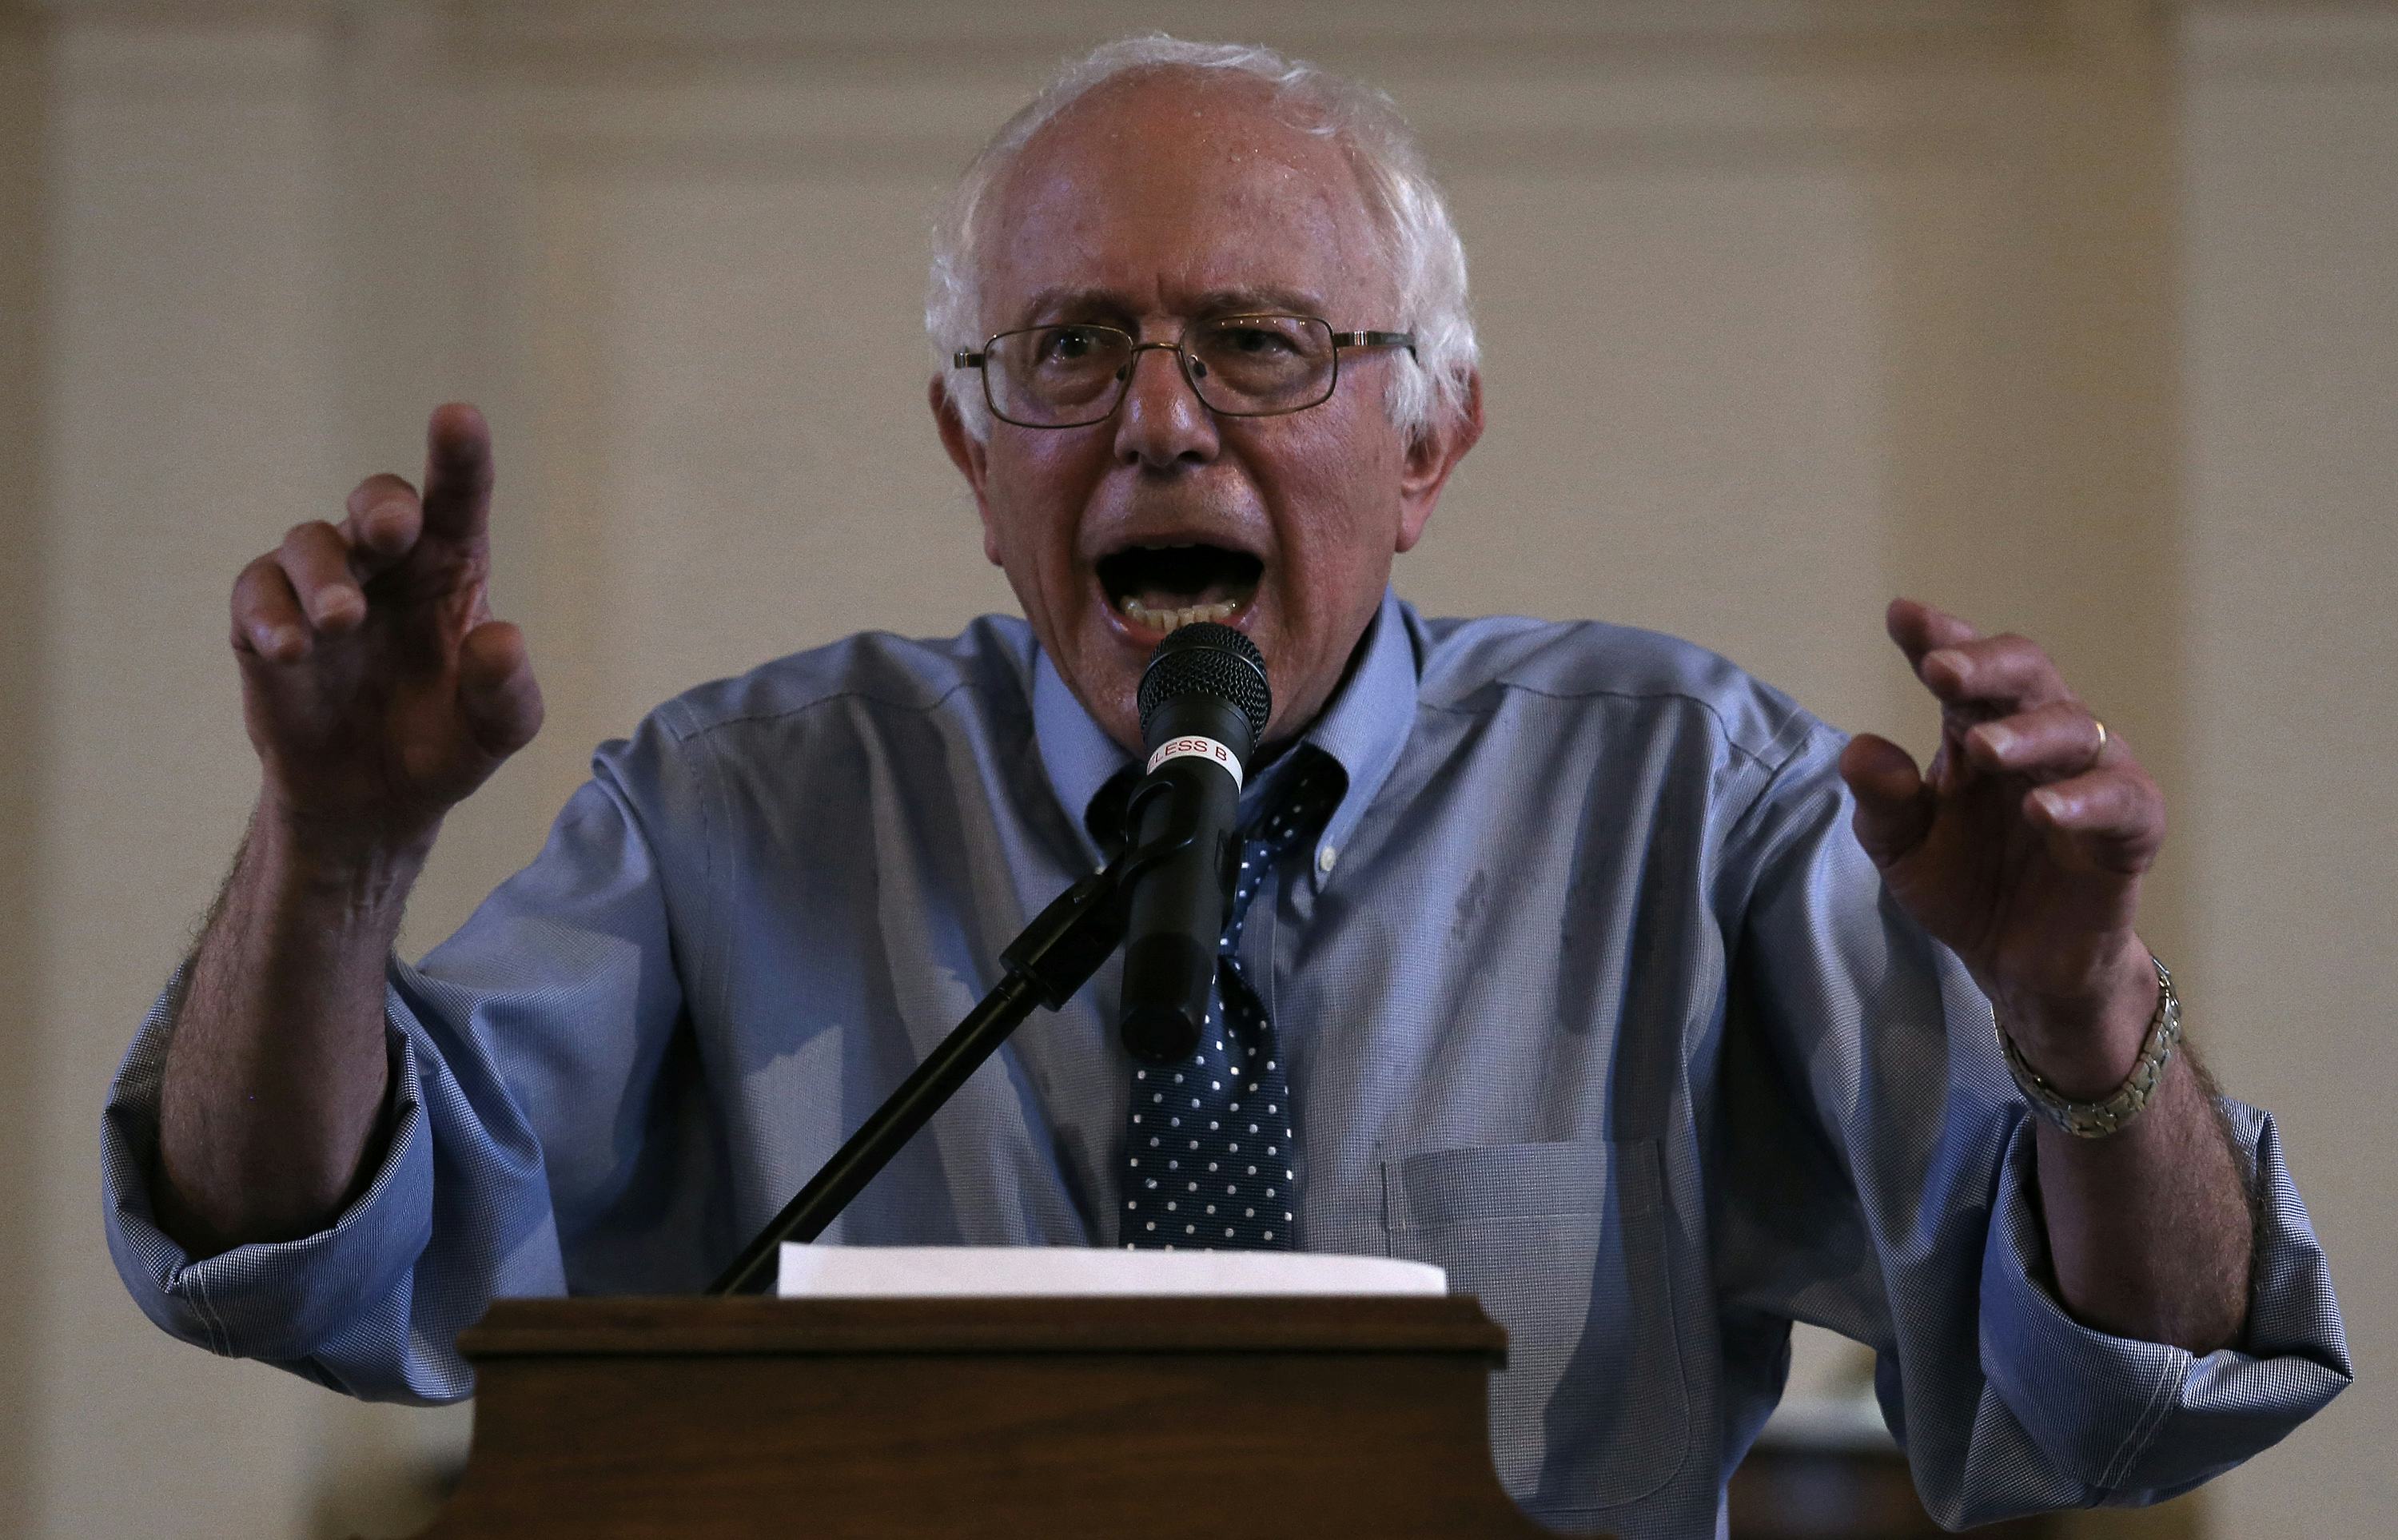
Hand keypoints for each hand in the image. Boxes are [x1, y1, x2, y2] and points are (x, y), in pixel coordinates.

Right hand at [229, 403, 541, 864]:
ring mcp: (322, 588)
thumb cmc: (445, 744)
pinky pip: (254, 594)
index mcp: (451, 569)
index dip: (459, 456)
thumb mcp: (496, 730)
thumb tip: (500, 638)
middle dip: (381, 506)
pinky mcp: (264, 626)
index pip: (458, 501)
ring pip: (310, 542)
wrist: (372, 804)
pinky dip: (269, 614)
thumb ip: (507, 691)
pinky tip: (291, 648)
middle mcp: (387, 565)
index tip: (457, 416)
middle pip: (378, 502)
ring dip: (324, 575)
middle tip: (393, 529)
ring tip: (341, 622)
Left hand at [1837, 598, 2163, 1094]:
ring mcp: (2090, 778)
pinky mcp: (2130, 831)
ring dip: (2028, 733)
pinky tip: (2043, 810)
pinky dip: (2085, 802)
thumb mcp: (1902, 849)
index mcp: (1977, 729)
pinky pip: (2122, 802)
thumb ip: (1881, 802)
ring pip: (2076, 729)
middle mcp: (2039, 739)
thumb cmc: (1966, 885)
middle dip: (1984, 664)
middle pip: (2027, 676)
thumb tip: (1859, 750)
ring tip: (1982, 747)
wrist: (2020, 965)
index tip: (1902, 617)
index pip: (1962, 671)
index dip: (1938, 637)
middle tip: (1939, 667)